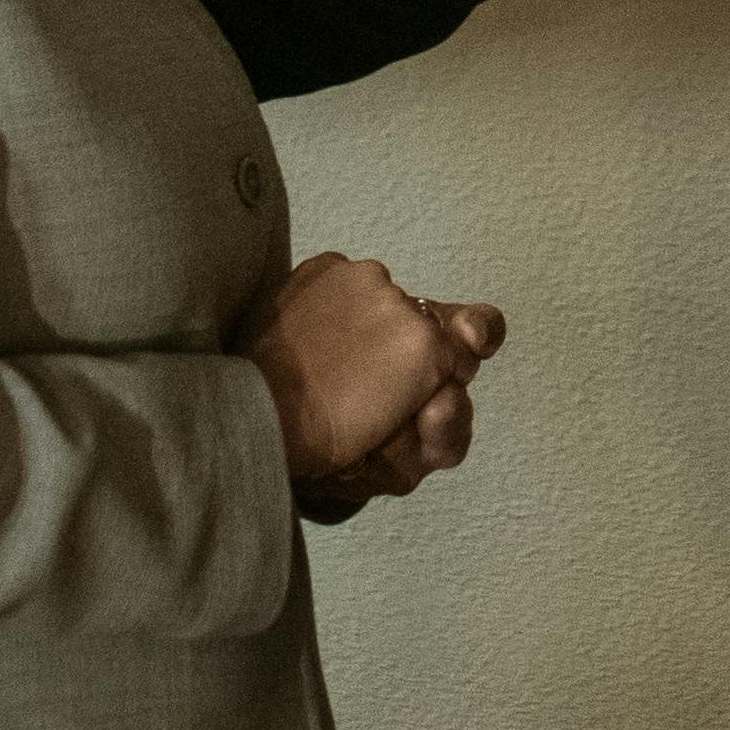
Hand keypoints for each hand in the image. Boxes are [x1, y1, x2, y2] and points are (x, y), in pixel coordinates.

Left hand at [243, 255, 504, 512]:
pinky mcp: (323, 266)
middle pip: (429, 323)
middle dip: (411, 354)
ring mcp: (359, 276)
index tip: (432, 381)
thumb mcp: (402, 463)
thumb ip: (450, 418)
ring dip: (373, 329)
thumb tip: (468, 360)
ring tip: (333, 365)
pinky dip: (340, 307)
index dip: (455, 361)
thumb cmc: (324, 448)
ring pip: (388, 302)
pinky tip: (316, 340)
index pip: (480, 331)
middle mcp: (400, 299)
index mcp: (427, 347)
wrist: (249, 414)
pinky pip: (350, 284)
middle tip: (369, 390)